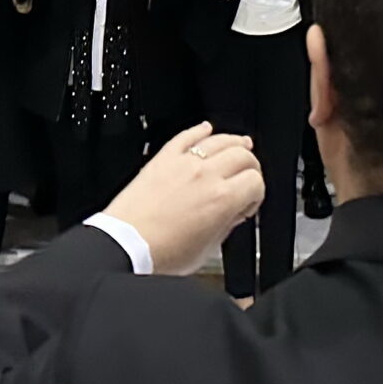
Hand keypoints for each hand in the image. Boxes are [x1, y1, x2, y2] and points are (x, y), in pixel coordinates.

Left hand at [100, 123, 263, 274]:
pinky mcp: (163, 159)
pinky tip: (205, 129)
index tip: (248, 201)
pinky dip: (199, 130)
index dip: (256, 193)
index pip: (255, 181)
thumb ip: (226, 224)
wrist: (126, 247)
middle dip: (251, 166)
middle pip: (242, 155)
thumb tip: (233, 213)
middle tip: (248, 175)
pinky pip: (186, 135)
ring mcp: (183, 163)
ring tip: (241, 144)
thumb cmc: (161, 253)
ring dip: (234, 142)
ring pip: (218, 139)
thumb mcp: (207, 249)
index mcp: (222, 199)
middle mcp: (206, 175)